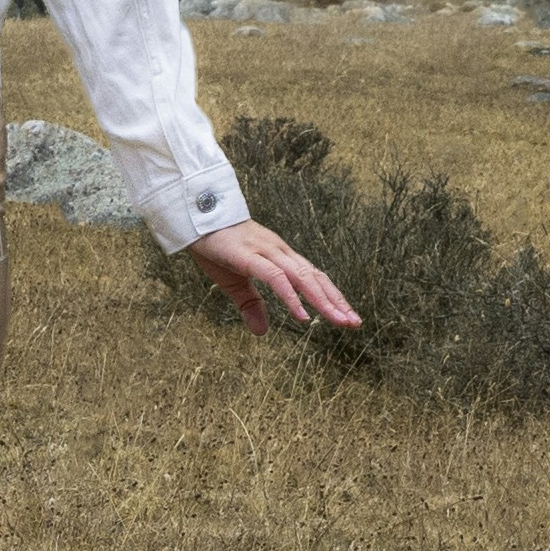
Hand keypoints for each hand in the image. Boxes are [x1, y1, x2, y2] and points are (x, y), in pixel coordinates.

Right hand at [184, 218, 361, 334]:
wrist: (194, 218)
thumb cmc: (215, 246)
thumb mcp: (234, 284)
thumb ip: (250, 305)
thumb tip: (262, 331)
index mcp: (279, 257)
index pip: (313, 278)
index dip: (332, 297)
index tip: (347, 316)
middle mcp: (280, 252)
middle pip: (315, 278)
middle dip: (336, 301)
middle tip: (355, 323)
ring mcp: (267, 252)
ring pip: (302, 278)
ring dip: (323, 300)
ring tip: (339, 321)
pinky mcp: (250, 256)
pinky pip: (276, 278)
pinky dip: (291, 297)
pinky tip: (303, 316)